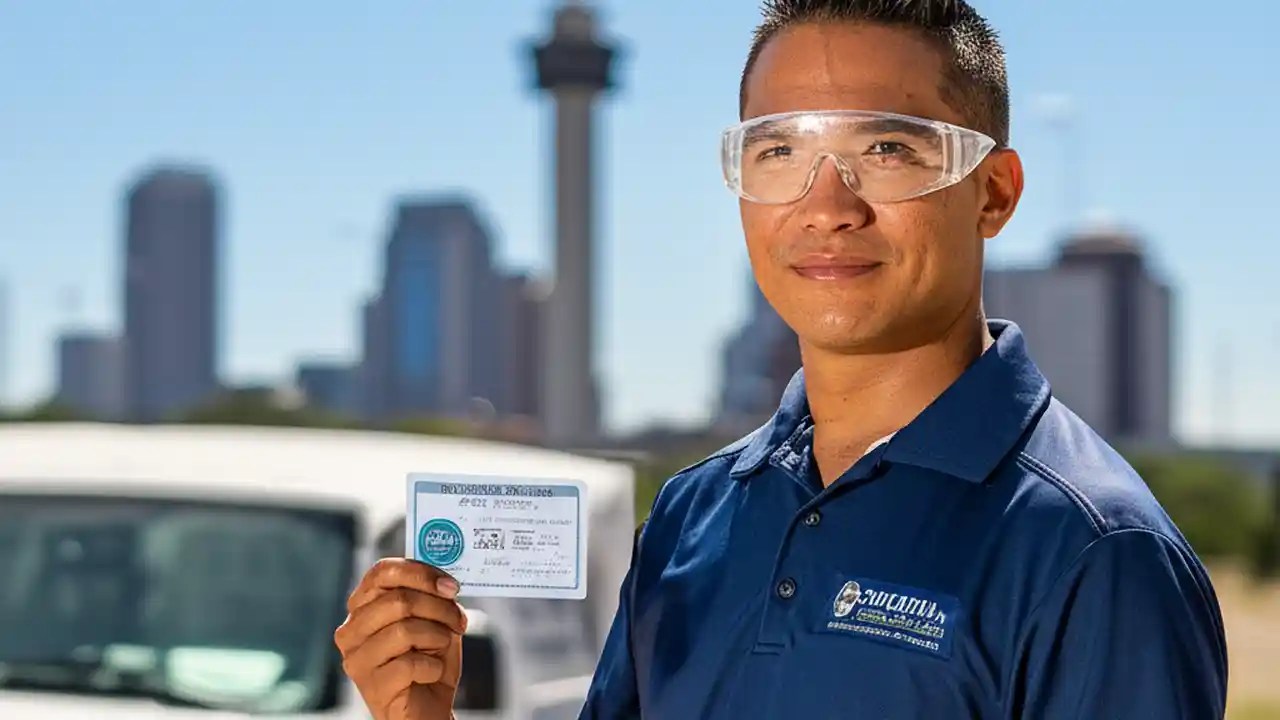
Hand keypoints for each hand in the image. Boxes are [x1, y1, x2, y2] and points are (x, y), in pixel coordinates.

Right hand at [334, 558, 467, 719]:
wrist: (428, 709)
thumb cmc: (428, 662)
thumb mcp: (433, 622)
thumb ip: (432, 598)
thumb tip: (445, 583)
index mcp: (363, 607)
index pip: (382, 572)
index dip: (420, 573)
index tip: (450, 586)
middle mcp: (352, 630)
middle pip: (398, 600)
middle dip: (439, 608)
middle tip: (459, 620)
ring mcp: (357, 659)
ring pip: (404, 630)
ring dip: (437, 637)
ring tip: (442, 648)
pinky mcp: (371, 685)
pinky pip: (410, 664)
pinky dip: (432, 667)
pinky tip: (430, 673)